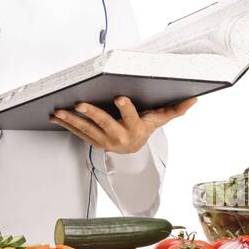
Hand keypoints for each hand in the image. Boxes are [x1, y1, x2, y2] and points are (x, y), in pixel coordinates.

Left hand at [50, 96, 196, 154]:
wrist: (133, 151)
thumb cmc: (144, 128)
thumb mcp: (159, 121)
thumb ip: (174, 110)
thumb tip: (193, 99)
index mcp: (135, 128)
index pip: (131, 117)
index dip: (125, 108)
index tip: (119, 97)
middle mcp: (119, 136)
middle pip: (104, 124)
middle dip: (92, 114)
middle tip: (80, 104)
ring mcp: (104, 140)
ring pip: (86, 129)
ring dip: (71, 120)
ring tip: (60, 110)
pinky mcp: (92, 141)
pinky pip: (77, 132)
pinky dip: (65, 124)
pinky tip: (55, 116)